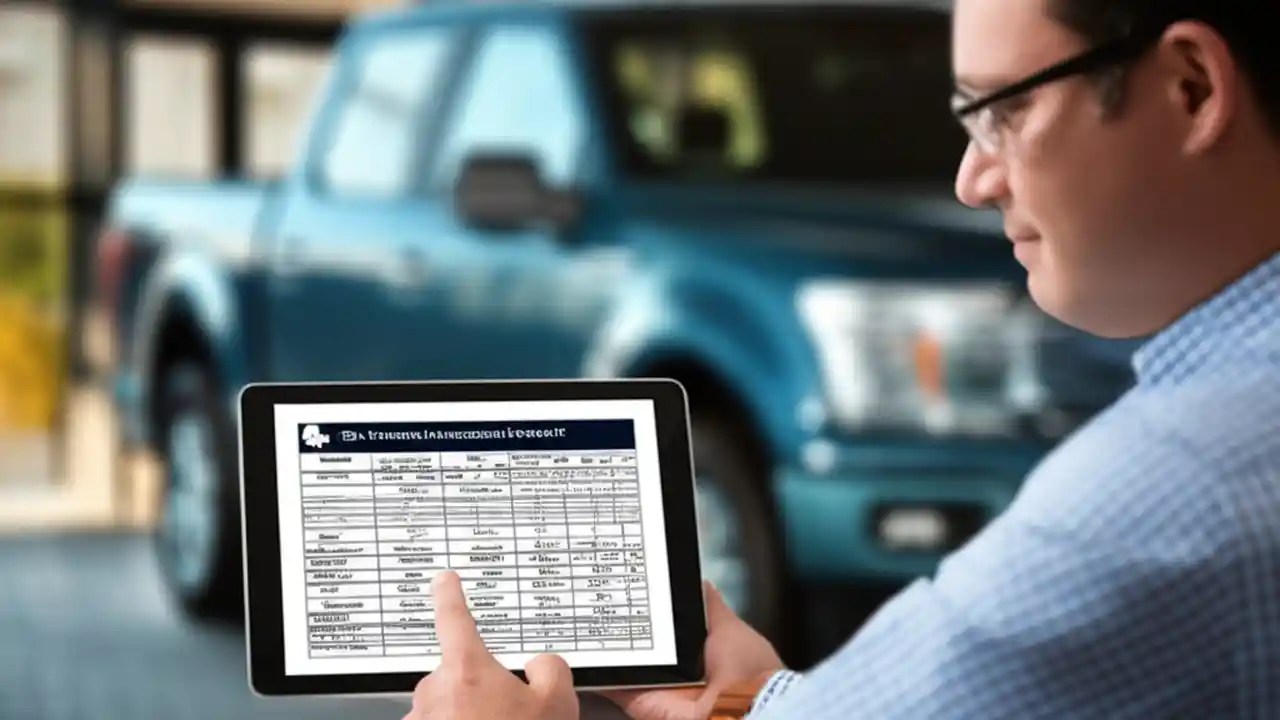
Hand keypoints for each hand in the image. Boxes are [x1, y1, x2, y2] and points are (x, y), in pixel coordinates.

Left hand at [403, 571, 578, 719]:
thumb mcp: (557, 702)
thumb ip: (550, 668)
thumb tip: (541, 664)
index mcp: (467, 670)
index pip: (453, 618)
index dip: (449, 595)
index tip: (443, 581)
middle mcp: (435, 693)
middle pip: (457, 674)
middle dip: (481, 689)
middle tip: (511, 712)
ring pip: (448, 708)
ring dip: (469, 717)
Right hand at [601, 582, 784, 719]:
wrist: (741, 710)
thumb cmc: (746, 671)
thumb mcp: (730, 628)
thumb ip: (710, 608)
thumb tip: (701, 583)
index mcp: (700, 650)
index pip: (667, 628)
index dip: (650, 611)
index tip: (630, 590)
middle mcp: (678, 670)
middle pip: (642, 644)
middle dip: (622, 625)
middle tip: (600, 600)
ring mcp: (658, 686)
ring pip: (623, 664)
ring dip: (604, 647)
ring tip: (585, 619)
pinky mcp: (640, 701)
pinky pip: (612, 685)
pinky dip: (595, 673)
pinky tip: (583, 651)